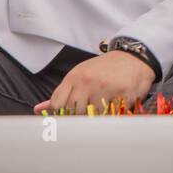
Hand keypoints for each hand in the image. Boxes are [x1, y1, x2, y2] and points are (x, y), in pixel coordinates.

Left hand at [33, 51, 154, 114]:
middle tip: (93, 106)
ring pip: (94, 115)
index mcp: (75, 77)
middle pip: (75, 113)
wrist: (134, 57)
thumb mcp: (80, 75)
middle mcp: (88, 82)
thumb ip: (61, 94)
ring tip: (106, 102)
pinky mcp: (123, 94)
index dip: (62, 113)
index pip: (57, 105)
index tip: (71, 112)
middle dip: (83, 114)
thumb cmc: (104, 68)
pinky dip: (115, 112)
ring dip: (100, 114)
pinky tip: (118, 101)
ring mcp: (106, 88)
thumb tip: (38, 110)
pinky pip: (114, 114)